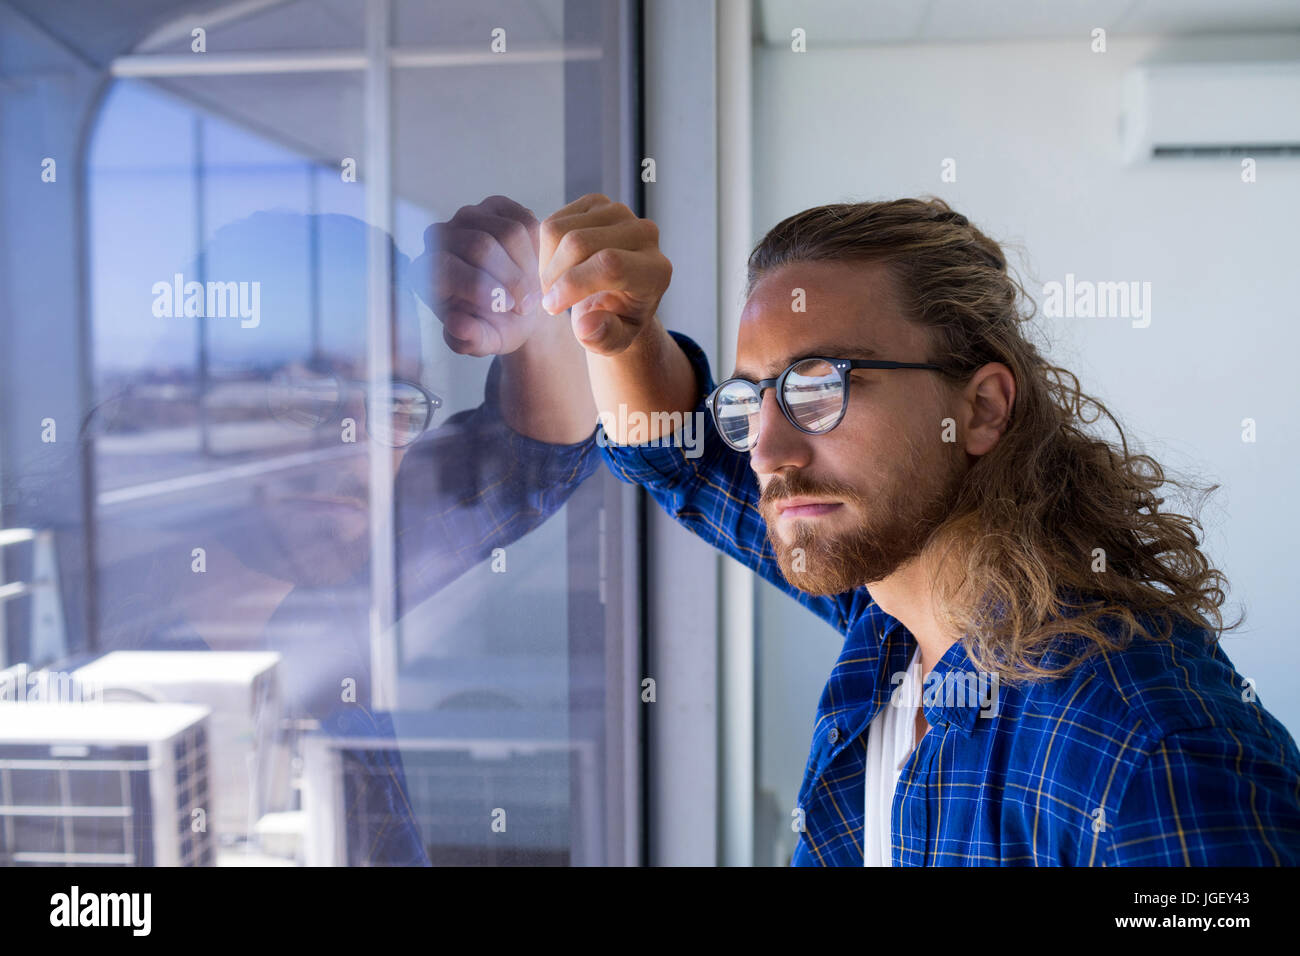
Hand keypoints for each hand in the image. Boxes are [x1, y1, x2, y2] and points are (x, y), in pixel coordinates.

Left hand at [410, 195, 547, 355]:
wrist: (520, 305)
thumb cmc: (496, 325)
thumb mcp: (485, 341)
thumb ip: (468, 339)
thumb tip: (457, 325)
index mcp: (427, 272)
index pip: (444, 267)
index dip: (478, 287)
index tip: (507, 307)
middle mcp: (440, 238)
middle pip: (480, 246)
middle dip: (512, 278)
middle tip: (527, 305)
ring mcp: (467, 217)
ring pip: (508, 231)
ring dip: (528, 266)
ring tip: (532, 290)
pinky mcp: (495, 206)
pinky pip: (525, 220)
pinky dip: (538, 248)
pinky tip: (535, 268)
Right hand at [537, 193, 671, 356]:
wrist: (617, 297)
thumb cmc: (615, 321)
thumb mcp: (613, 342)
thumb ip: (603, 339)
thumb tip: (586, 326)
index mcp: (656, 270)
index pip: (610, 264)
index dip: (573, 284)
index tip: (552, 307)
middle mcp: (645, 234)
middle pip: (578, 243)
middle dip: (553, 276)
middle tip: (550, 301)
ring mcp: (621, 212)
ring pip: (560, 231)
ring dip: (547, 265)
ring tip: (555, 287)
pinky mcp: (597, 203)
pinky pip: (553, 222)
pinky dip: (545, 250)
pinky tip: (558, 267)